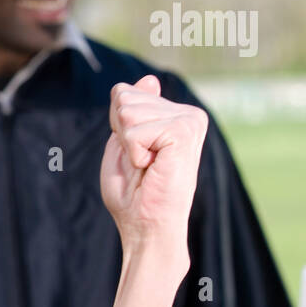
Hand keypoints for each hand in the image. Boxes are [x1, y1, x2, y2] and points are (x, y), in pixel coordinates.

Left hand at [99, 74, 208, 263]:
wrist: (147, 227)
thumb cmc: (133, 194)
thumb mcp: (122, 144)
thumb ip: (129, 111)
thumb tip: (150, 79)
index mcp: (174, 114)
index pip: (123, 93)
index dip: (116, 125)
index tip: (134, 153)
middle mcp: (188, 114)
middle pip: (124, 98)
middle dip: (121, 135)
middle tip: (141, 164)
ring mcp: (190, 120)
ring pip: (128, 112)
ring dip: (128, 146)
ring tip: (148, 167)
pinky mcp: (184, 132)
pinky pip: (135, 130)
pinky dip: (135, 153)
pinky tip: (153, 168)